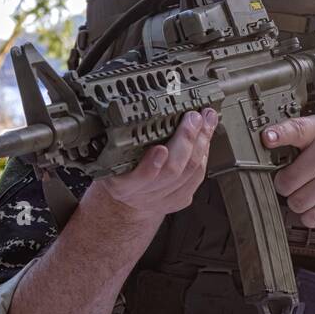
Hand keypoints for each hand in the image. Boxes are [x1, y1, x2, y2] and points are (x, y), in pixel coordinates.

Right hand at [88, 108, 217, 222]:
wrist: (122, 202)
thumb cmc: (117, 174)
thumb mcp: (108, 158)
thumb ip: (117, 143)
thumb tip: (128, 111)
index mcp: (121, 184)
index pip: (139, 178)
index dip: (152, 165)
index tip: (160, 148)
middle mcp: (144, 194)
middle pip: (173, 170)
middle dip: (186, 140)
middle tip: (193, 118)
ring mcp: (164, 199)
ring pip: (190, 172)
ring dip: (202, 143)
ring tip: (206, 121)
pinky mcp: (180, 200)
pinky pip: (198, 176)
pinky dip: (205, 154)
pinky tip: (206, 138)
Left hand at [265, 115, 314, 226]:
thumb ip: (303, 140)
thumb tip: (269, 150)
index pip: (297, 129)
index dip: (279, 134)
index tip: (267, 138)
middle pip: (289, 180)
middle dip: (287, 188)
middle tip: (297, 184)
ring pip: (298, 201)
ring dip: (300, 204)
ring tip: (312, 194)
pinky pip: (313, 214)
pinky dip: (312, 216)